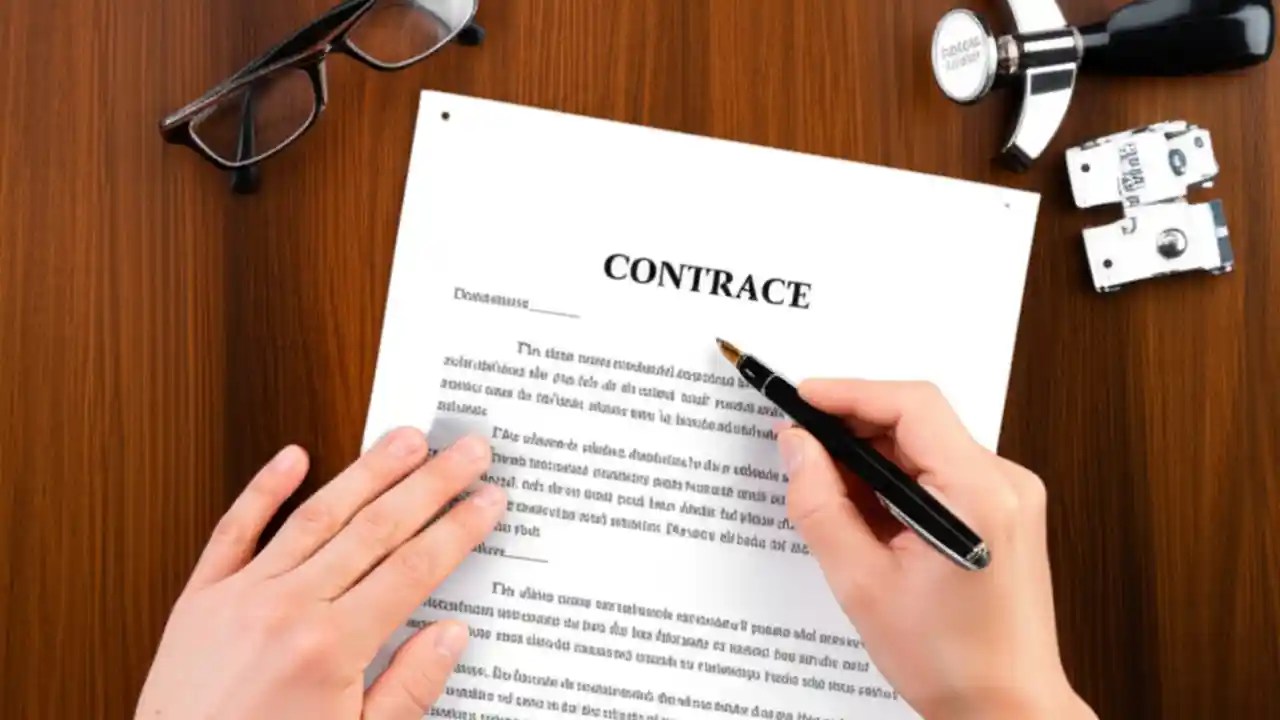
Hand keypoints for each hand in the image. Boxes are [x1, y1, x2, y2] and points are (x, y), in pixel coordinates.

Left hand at [135, 428, 505, 719]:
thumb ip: (408, 689)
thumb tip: (451, 635)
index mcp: (331, 648)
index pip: (415, 568)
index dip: (459, 529)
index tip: (487, 501)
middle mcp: (287, 609)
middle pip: (377, 528)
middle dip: (431, 483)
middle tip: (466, 450)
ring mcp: (241, 596)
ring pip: (317, 515)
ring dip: (368, 471)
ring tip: (406, 439)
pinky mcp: (200, 599)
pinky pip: (235, 530)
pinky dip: (264, 488)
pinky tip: (294, 456)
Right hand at [779, 380, 1095, 719]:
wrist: (1007, 708)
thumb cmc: (952, 663)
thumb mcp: (862, 584)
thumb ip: (821, 506)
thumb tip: (797, 448)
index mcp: (979, 495)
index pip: (911, 406)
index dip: (848, 393)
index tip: (801, 398)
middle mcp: (1004, 484)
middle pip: (917, 419)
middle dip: (852, 426)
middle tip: (798, 447)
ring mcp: (1008, 496)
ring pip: (925, 445)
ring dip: (872, 456)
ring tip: (827, 491)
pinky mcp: (1000, 510)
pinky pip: (939, 471)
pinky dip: (895, 479)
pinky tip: (864, 511)